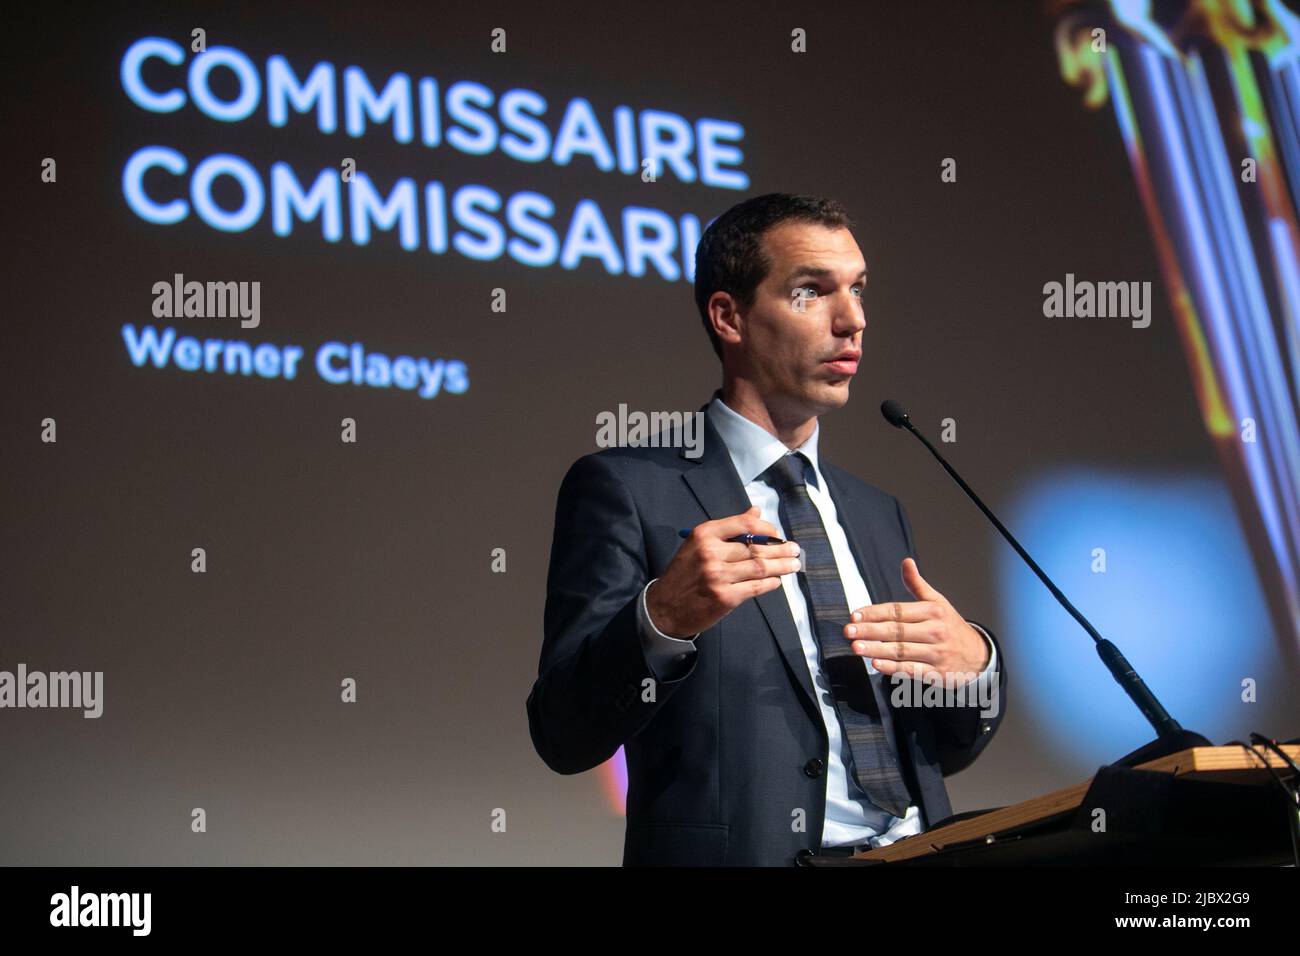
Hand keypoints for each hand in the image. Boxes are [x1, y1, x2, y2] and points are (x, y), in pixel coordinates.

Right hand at [646, 506, 801, 637]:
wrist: (663, 607)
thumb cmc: (684, 573)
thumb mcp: (699, 544)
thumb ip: (729, 528)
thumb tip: (756, 511)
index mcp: (704, 534)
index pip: (745, 524)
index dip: (767, 528)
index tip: (778, 534)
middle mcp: (711, 553)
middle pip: (756, 548)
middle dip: (781, 549)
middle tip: (795, 550)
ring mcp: (718, 576)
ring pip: (760, 567)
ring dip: (782, 565)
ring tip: (794, 564)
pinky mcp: (724, 597)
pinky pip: (755, 588)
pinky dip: (770, 583)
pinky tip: (777, 581)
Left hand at [842, 557, 988, 683]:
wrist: (978, 655)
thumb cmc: (950, 626)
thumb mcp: (938, 602)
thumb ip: (917, 584)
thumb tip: (906, 561)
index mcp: (933, 611)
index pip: (898, 610)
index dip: (875, 612)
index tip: (854, 615)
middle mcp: (935, 631)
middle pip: (897, 630)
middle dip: (871, 631)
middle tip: (848, 631)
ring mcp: (936, 653)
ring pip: (902, 651)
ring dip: (877, 650)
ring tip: (856, 647)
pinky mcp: (936, 673)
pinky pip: (911, 670)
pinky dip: (893, 668)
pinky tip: (876, 664)